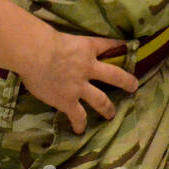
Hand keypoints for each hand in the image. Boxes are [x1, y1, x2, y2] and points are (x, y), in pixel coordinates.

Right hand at [19, 31, 139, 133]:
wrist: (35, 53)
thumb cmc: (44, 41)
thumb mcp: (64, 37)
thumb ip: (67, 45)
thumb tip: (59, 49)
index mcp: (88, 48)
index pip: (108, 45)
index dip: (119, 46)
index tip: (128, 47)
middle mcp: (89, 68)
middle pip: (115, 75)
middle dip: (126, 82)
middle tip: (133, 87)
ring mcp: (80, 86)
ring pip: (100, 100)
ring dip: (107, 109)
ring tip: (111, 115)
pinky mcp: (67, 101)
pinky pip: (77, 115)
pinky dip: (79, 123)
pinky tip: (80, 130)